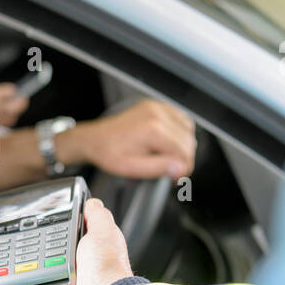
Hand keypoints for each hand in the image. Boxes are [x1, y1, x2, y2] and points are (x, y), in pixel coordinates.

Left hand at [74, 100, 195, 177]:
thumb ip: (158, 168)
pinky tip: (169, 142)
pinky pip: (180, 117)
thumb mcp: (131, 168)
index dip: (183, 169)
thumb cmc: (109, 153)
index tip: (176, 179)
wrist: (95, 139)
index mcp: (152, 130)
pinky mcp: (155, 105)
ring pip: (188, 128)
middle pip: (188, 140)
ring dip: (184, 144)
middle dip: (184, 158)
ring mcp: (156, 107)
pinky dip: (180, 131)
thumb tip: (181, 168)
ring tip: (170, 157)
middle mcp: (157, 114)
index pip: (184, 151)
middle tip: (173, 171)